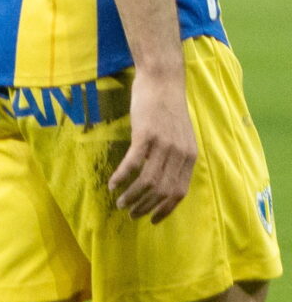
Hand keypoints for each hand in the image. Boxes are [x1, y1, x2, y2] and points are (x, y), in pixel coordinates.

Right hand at [110, 69, 198, 220]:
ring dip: (132, 196)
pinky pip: (132, 164)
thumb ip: (176, 156)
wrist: (162, 81)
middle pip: (162, 190)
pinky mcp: (145, 135)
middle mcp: (180, 153)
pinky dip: (121, 178)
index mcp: (190, 156)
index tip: (152, 220)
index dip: (165, 209)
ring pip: (147, 181)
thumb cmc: (168, 108)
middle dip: (145, 207)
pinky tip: (112, 184)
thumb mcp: (180, 135)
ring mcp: (163, 145)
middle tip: (130, 214)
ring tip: (120, 204)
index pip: (179, 192)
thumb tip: (163, 179)